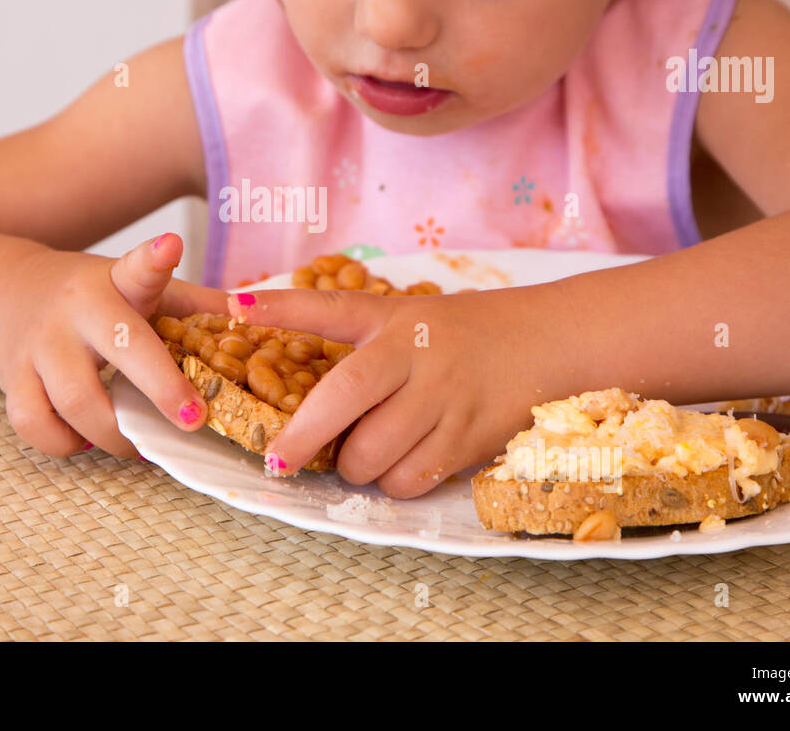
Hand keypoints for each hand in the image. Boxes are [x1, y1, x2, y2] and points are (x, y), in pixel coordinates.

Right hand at [0, 233, 228, 457]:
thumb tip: (256, 323)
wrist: (5, 292)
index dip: (154, 258)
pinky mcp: (11, 378)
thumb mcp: (140, 288)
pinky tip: (84, 438)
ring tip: (138, 442)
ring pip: (77, 401)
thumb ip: (192, 305)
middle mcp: (76, 309)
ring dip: (115, 434)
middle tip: (193, 421)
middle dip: (161, 390)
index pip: (137, 267)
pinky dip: (65, 443)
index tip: (170, 245)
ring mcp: (39, 344)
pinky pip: (37, 425)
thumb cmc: (90, 297)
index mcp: (117, 282)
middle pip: (117, 351)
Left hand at [227, 285, 549, 497]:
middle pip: (345, 400)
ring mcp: (446, 399)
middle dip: (304, 438)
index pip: (330, 311)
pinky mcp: (469, 438)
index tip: (236, 308)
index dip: (282, 308)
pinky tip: (397, 464)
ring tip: (357, 456)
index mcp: (396, 321)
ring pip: (374, 454)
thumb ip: (346, 328)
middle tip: (282, 457)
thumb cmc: (468, 331)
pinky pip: (410, 478)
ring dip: (354, 467)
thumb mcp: (408, 315)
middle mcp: (417, 356)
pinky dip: (393, 483)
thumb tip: (262, 330)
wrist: (552, 342)